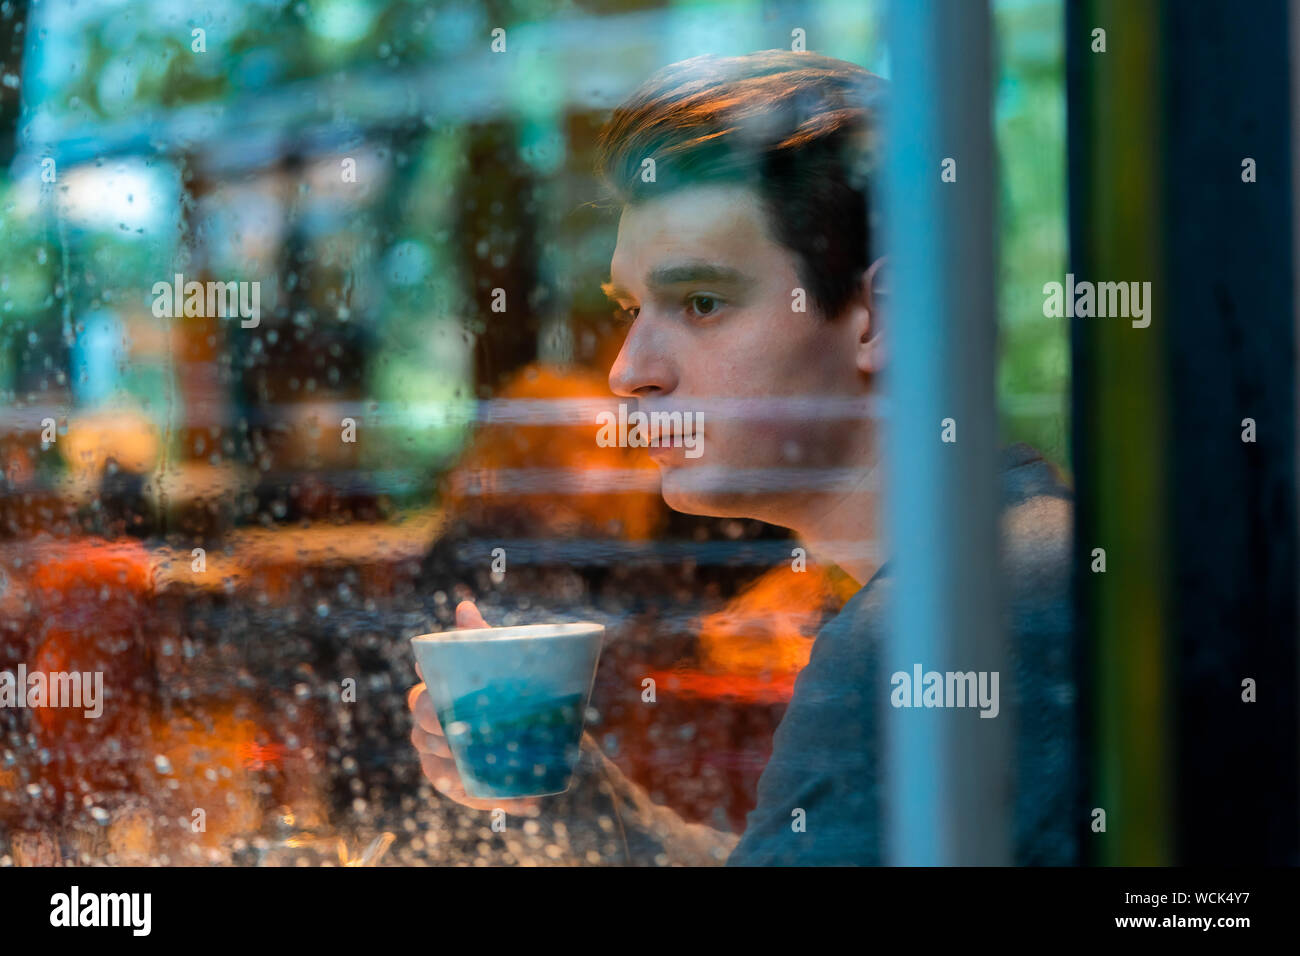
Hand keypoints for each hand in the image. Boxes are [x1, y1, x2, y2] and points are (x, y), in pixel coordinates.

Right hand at [408, 601, 540, 816]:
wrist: (539, 725)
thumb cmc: (509, 688)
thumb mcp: (502, 661)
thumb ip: (481, 639)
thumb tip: (464, 608)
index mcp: (434, 694)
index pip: (422, 693)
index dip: (430, 691)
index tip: (447, 691)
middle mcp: (428, 726)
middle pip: (424, 728)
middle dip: (443, 731)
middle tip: (467, 732)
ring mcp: (437, 757)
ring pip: (438, 765)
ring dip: (463, 769)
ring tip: (496, 769)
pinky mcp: (455, 784)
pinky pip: (466, 795)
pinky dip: (493, 799)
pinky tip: (525, 801)